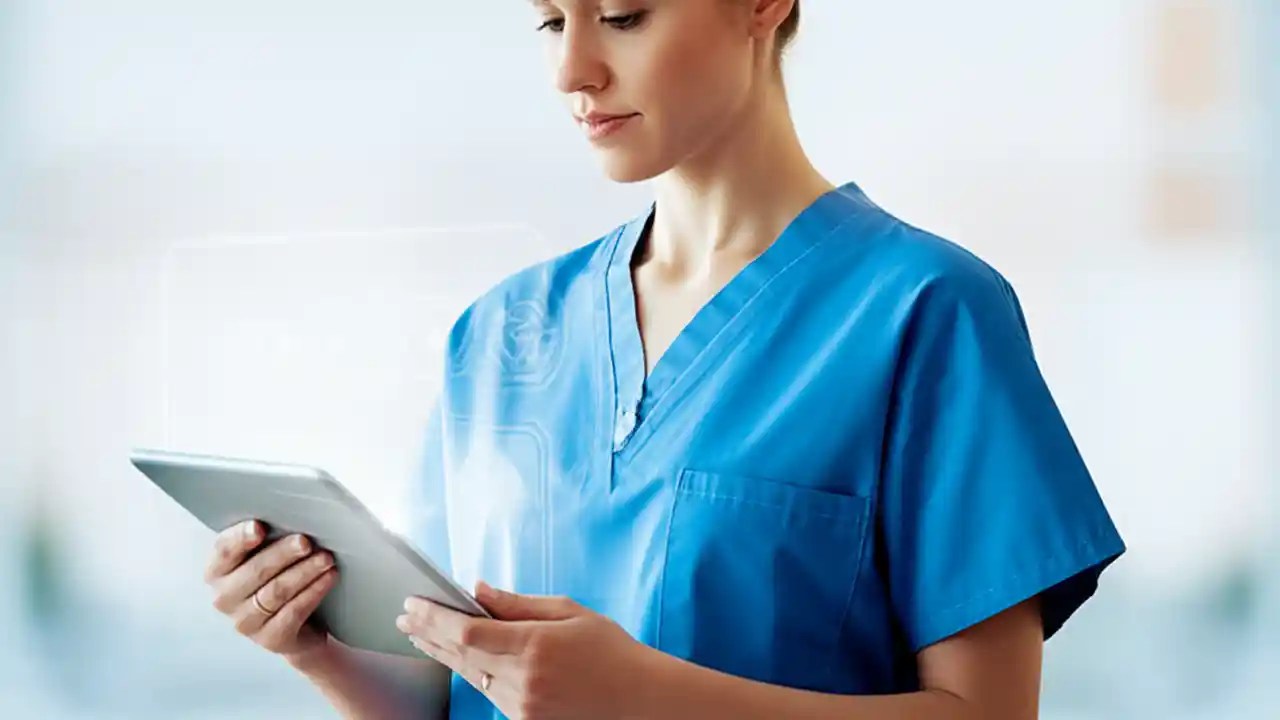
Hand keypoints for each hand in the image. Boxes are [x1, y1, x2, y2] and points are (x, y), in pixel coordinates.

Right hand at [204, 520, 338, 666]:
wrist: (301, 624)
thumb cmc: (280, 577)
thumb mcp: (269, 556)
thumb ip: (268, 537)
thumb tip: (292, 514)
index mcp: (218, 571)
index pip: (224, 551)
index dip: (240, 538)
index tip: (259, 527)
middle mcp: (225, 598)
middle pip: (256, 570)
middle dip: (283, 553)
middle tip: (306, 541)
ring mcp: (246, 622)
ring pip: (277, 591)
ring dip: (304, 572)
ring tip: (326, 558)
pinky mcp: (271, 639)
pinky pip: (293, 612)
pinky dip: (313, 592)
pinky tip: (328, 578)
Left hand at [396, 582, 653, 719]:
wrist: (641, 702)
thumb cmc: (610, 652)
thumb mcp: (570, 613)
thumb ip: (518, 604)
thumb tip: (478, 591)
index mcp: (534, 646)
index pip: (467, 632)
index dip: (433, 618)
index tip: (412, 603)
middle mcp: (523, 681)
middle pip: (459, 656)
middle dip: (428, 633)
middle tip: (405, 616)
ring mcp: (521, 707)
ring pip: (470, 676)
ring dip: (444, 652)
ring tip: (421, 633)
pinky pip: (490, 693)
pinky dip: (472, 672)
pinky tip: (457, 657)